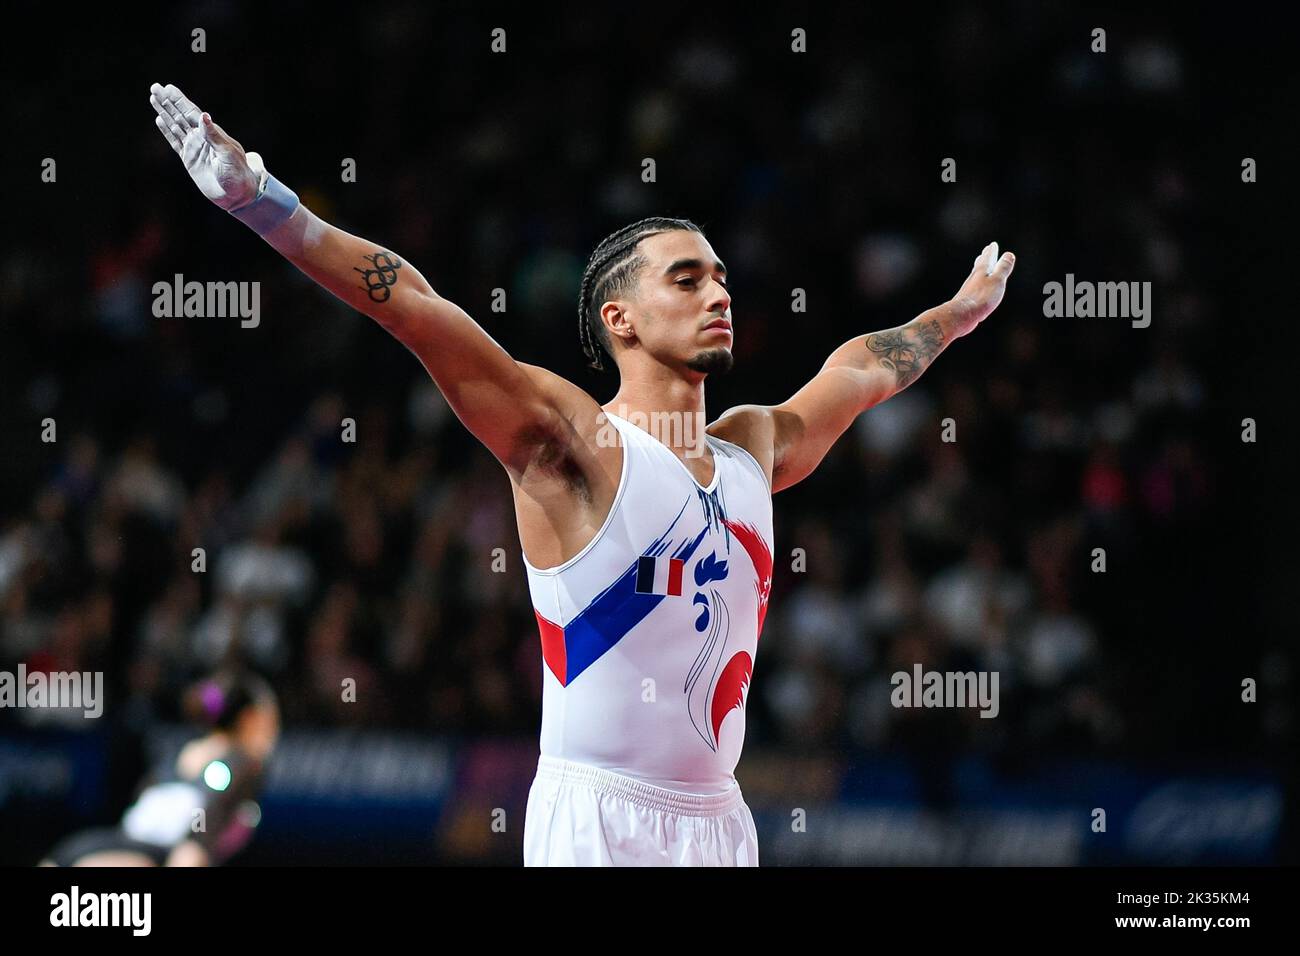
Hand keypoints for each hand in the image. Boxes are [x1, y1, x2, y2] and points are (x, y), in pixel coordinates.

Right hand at [149, 82, 261, 211]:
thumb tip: (203, 115)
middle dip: (168, 102)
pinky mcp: (189, 159)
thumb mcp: (228, 153)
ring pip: (175, 126)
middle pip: (181, 115)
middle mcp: (202, 138)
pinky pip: (175, 142)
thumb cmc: (238, 173)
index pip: (192, 113)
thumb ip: (214, 135)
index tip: (168, 88)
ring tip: (153, 99)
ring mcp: (194, 148)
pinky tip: (159, 120)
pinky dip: (167, 131)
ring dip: (164, 113)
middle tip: (154, 87)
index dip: (180, 100)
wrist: (237, 194)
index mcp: (212, 133)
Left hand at [949, 241, 1015, 336]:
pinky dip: (978, 284)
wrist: (962, 315)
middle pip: (980, 265)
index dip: (991, 252)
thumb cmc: (981, 297)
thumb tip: (1009, 254)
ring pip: (976, 276)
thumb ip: (1003, 268)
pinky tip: (977, 289)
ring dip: (980, 270)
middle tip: (985, 251)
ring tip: (981, 267)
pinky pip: (974, 288)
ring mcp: (969, 289)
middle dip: (984, 258)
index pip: (988, 258)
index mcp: (982, 272)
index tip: (992, 245)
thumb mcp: (997, 280)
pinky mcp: (967, 300)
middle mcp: (974, 278)